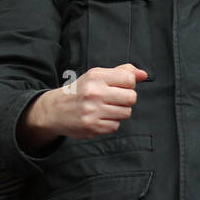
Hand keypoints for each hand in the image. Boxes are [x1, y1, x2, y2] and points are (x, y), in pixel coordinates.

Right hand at [20, 64, 147, 148]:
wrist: (56, 110)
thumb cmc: (80, 91)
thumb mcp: (97, 75)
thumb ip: (122, 72)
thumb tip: (143, 74)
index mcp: (96, 76)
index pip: (129, 79)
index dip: (129, 84)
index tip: (120, 86)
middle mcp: (94, 92)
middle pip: (131, 97)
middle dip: (126, 99)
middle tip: (115, 99)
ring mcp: (93, 111)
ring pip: (126, 113)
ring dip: (120, 112)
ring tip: (107, 108)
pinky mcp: (93, 126)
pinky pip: (115, 126)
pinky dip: (111, 123)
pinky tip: (100, 117)